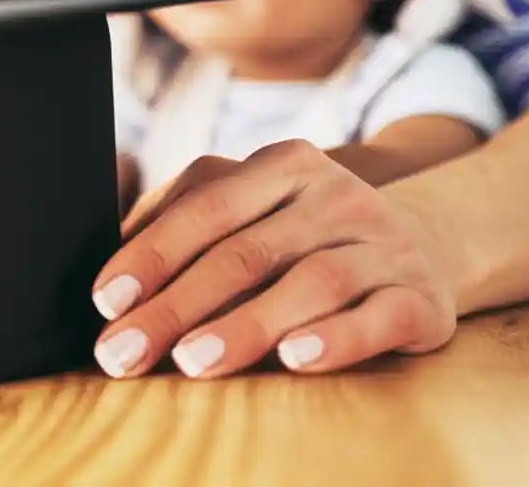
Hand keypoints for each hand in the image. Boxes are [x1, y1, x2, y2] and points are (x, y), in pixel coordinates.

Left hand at [91, 140, 456, 378]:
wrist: (422, 247)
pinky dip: (334, 338)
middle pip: (246, 252)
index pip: (206, 208)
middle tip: (124, 352)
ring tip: (191, 361)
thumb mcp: (249, 214)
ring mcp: (384, 244)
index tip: (106, 301)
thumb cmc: (302, 238)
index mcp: (282, 166)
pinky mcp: (421, 296)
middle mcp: (335, 196)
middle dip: (176, 305)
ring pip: (310, 282)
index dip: (151, 255)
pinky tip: (294, 358)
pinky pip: (378, 317)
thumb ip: (183, 227)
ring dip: (245, 325)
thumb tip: (111, 277)